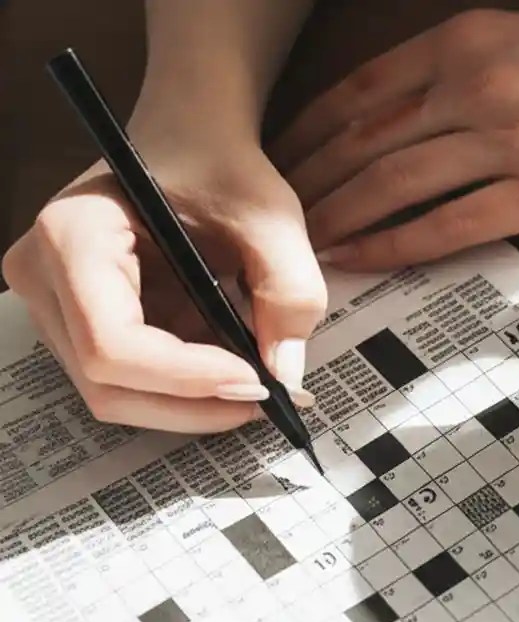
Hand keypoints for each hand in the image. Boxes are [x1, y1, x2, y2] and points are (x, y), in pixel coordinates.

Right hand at [1, 130, 326, 433]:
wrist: (193, 136)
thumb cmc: (221, 161)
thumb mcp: (270, 213)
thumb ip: (289, 287)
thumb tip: (285, 370)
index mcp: (73, 233)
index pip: (112, 343)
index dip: (185, 377)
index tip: (256, 379)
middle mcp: (44, 274)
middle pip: (107, 382)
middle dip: (193, 404)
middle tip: (270, 397)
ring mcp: (56, 304)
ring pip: (116, 393)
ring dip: (193, 403)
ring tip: (261, 381)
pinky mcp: (81, 324)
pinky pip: (130, 381)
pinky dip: (187, 389)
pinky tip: (235, 365)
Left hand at [270, 8, 518, 269]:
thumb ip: (463, 65)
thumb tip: (403, 115)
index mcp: (469, 38)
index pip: (361, 88)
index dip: (310, 131)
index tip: (281, 162)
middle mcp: (479, 82)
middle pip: (367, 139)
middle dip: (312, 182)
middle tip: (276, 217)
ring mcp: (509, 136)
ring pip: (396, 183)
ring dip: (342, 217)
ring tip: (308, 245)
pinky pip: (449, 224)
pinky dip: (398, 244)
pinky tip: (366, 258)